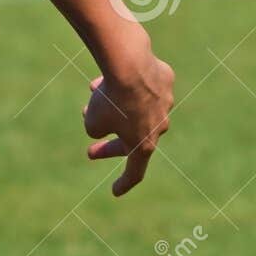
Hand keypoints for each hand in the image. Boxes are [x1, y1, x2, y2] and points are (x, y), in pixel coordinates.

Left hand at [83, 51, 174, 197]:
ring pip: (136, 109)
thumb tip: (104, 122)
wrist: (130, 63)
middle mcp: (160, 124)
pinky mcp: (166, 79)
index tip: (114, 191)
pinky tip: (104, 79)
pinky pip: (142, 86)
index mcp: (145, 144)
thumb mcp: (93, 123)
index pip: (135, 172)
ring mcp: (165, 101)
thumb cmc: (110, 100)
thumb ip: (97, 129)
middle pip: (133, 139)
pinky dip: (125, 86)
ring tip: (92, 96)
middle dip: (109, 146)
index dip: (124, 183)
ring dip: (113, 107)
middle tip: (90, 153)